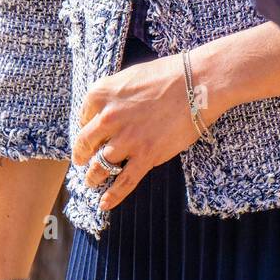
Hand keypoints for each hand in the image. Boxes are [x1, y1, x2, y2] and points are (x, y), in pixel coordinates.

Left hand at [72, 52, 221, 213]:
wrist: (197, 84)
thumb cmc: (167, 76)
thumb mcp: (129, 77)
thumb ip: (113, 96)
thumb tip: (106, 113)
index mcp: (100, 95)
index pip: (82, 119)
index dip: (85, 128)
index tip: (89, 135)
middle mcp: (107, 118)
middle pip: (85, 144)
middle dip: (82, 156)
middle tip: (82, 162)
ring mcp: (126, 139)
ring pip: (100, 167)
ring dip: (93, 178)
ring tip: (91, 182)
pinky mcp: (146, 156)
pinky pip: (123, 182)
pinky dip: (112, 196)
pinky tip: (104, 203)